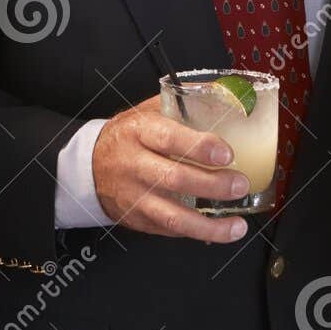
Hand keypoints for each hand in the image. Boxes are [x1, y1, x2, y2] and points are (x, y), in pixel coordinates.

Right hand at [91, 95, 249, 242]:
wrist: (91, 166)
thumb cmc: (130, 136)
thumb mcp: (150, 111)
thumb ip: (186, 104)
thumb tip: (229, 96)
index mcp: (139, 132)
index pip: (169, 139)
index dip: (200, 147)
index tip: (227, 153)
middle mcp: (135, 165)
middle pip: (174, 179)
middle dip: (212, 185)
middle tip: (240, 184)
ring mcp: (136, 197)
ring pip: (172, 217)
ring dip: (209, 225)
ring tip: (237, 226)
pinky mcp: (139, 220)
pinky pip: (171, 231)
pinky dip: (198, 233)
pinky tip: (220, 232)